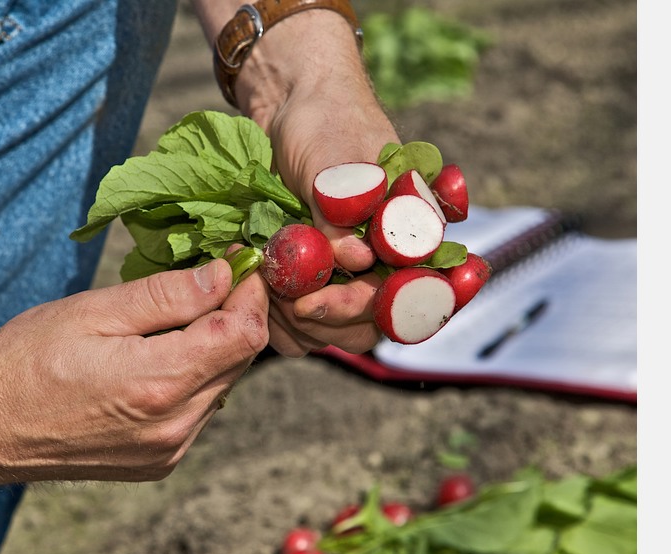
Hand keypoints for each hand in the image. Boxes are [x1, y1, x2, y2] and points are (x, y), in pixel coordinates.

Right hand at [0, 259, 267, 534]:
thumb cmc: (25, 362)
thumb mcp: (93, 311)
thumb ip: (166, 295)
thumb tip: (222, 274)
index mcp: (161, 383)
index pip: (244, 334)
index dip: (250, 290)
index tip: (237, 258)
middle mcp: (174, 426)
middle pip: (239, 361)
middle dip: (233, 313)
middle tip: (212, 273)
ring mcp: (167, 451)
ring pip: (221, 386)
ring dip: (213, 347)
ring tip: (180, 312)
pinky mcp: (156, 463)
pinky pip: (197, 412)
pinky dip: (192, 378)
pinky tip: (159, 355)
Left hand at [232, 9, 402, 357]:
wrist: (291, 105)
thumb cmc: (326, 120)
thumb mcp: (333, 158)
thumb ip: (343, 208)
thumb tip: (357, 257)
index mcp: (412, 233)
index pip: (405, 296)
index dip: (361, 307)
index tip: (312, 303)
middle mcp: (389, 260)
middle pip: (370, 323)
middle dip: (323, 320)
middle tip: (279, 300)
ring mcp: (351, 272)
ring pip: (336, 330)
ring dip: (298, 323)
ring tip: (261, 288)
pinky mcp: (316, 278)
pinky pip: (305, 322)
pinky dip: (280, 321)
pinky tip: (257, 295)